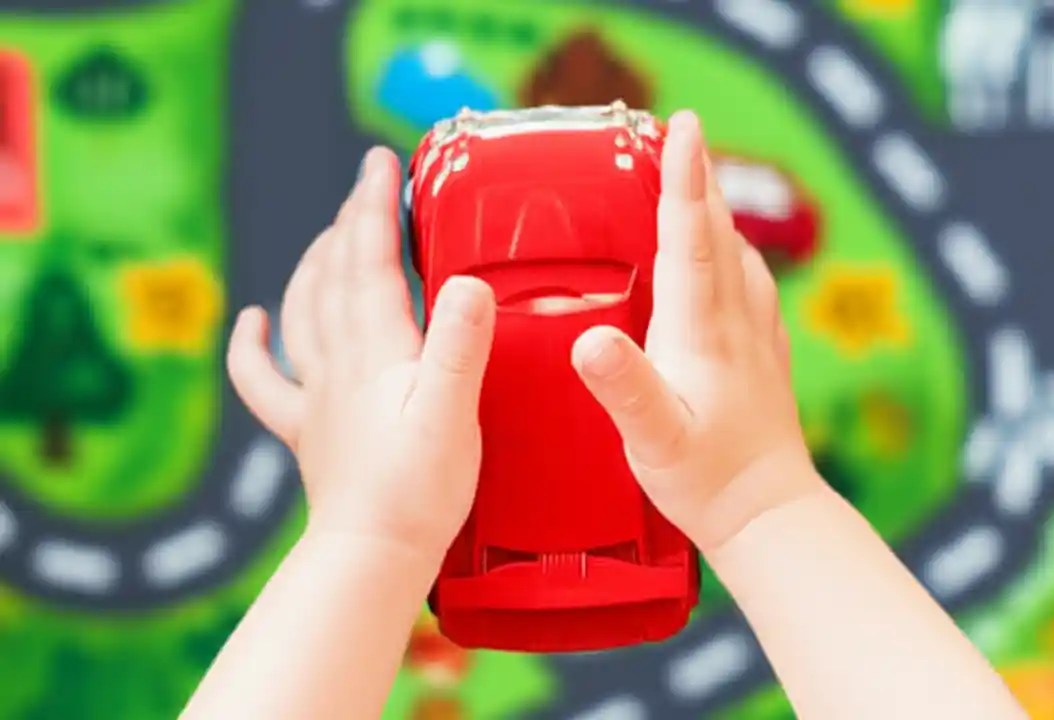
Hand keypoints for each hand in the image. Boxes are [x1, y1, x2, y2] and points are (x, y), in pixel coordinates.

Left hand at [226, 147, 496, 559]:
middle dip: (351, 220)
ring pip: (303, 311)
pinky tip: (250, 322)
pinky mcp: (310, 430)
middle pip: (335, 274)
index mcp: (378, 350)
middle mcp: (340, 363)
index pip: (370, 260)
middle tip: (369, 184)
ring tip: (328, 234)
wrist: (373, 555)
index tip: (381, 160)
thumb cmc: (420, 490)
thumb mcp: (455, 413)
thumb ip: (461, 346)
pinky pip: (265, 380)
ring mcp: (319, 396)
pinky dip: (250, 346)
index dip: (374, 205)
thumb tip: (465, 281)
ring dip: (313, 264)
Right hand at [571, 112, 822, 551]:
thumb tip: (591, 339)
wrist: (768, 514)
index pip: (690, 236)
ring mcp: (754, 335)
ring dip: (714, 209)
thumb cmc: (707, 479)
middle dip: (697, 175)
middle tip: (678, 129)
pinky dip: (729, 250)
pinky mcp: (762, 353)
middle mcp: (735, 320)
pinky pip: (747, 282)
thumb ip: (624, 387)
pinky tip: (726, 255)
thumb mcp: (653, 439)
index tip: (682, 124)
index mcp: (702, 329)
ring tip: (694, 178)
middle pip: (717, 230)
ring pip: (736, 252)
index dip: (683, 177)